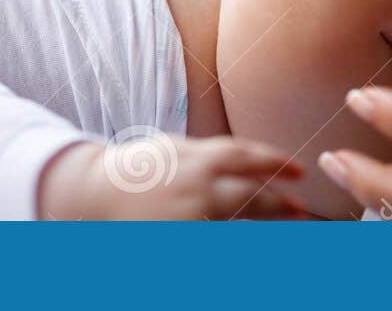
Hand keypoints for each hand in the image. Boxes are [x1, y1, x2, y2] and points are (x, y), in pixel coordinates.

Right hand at [39, 134, 306, 219]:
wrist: (91, 194)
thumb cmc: (134, 171)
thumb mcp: (172, 150)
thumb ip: (206, 154)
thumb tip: (244, 162)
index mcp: (194, 157)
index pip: (245, 155)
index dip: (276, 162)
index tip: (298, 169)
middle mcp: (196, 185)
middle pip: (251, 192)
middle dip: (279, 200)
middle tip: (299, 206)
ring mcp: (190, 215)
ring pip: (239, 218)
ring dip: (266, 221)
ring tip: (284, 222)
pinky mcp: (182, 237)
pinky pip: (218, 240)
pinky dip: (237, 240)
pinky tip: (249, 242)